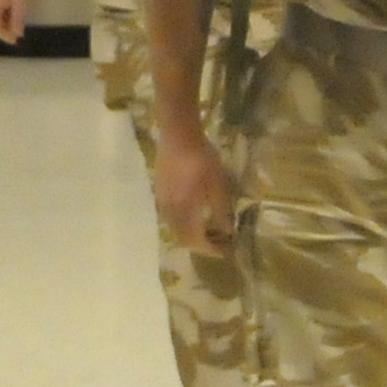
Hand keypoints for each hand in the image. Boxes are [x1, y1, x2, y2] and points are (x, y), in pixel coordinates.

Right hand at [152, 128, 236, 254]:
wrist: (178, 135)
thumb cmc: (202, 159)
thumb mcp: (219, 185)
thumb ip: (222, 211)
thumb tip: (226, 231)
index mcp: (184, 212)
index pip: (195, 241)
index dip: (210, 250)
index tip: (225, 251)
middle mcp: (169, 212)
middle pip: (182, 238)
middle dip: (200, 244)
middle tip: (218, 242)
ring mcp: (162, 202)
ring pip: (175, 228)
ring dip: (191, 233)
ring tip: (208, 228)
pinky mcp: (159, 192)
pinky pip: (171, 217)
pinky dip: (184, 222)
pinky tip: (195, 212)